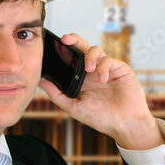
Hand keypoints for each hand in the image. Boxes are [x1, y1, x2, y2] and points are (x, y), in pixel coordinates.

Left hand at [38, 34, 161, 148]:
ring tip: (88, 69)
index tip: (54, 45)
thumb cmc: (101, 118)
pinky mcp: (120, 69)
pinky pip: (109, 60)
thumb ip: (57, 95)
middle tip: (66, 39)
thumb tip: (40, 82)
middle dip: (74, 40)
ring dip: (89, 56)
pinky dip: (104, 67)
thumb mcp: (74, 107)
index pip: (71, 58)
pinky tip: (103, 80)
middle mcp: (93, 71)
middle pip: (82, 48)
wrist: (124, 124)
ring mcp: (107, 69)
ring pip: (96, 50)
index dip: (63, 50)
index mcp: (82, 78)